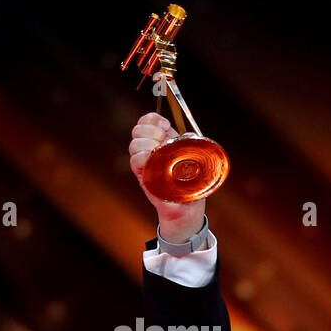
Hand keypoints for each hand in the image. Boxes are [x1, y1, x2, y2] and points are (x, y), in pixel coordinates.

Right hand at [128, 107, 206, 242]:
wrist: (188, 211)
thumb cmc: (192, 186)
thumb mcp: (196, 163)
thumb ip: (191, 146)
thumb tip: (190, 135)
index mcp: (163, 144)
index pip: (148, 123)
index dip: (152, 119)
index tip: (165, 123)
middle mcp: (151, 152)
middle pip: (138, 131)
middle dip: (150, 130)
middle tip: (163, 138)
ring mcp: (146, 165)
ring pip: (135, 145)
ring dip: (146, 144)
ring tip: (160, 152)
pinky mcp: (144, 178)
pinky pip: (136, 162)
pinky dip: (143, 158)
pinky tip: (154, 162)